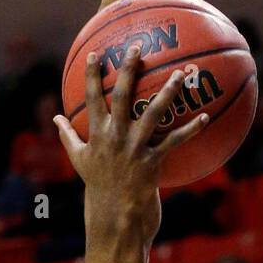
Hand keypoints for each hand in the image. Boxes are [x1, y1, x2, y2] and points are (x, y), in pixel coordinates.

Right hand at [53, 48, 207, 240]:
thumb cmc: (98, 187)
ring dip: (169, 91)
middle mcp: (116, 137)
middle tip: (138, 46)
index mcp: (97, 134)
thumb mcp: (79, 160)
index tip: (96, 53)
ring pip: (153, 113)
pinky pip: (175, 141)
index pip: (92, 98)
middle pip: (123, 96)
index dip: (93, 75)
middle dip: (129, 69)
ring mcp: (135, 148)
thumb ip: (68, 136)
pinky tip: (206, 117)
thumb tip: (56, 117)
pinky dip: (191, 130)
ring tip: (181, 74)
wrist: (115, 216)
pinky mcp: (153, 162)